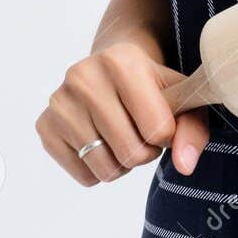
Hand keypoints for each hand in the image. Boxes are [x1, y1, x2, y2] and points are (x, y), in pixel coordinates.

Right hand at [35, 40, 209, 186]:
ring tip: (123, 137)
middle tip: (142, 133)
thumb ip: (192, 129)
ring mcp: (59, 102)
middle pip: (130, 152)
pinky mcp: (45, 126)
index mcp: (121, 61)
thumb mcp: (181, 97)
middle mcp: (83, 77)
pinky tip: (101, 143)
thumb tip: (185, 165)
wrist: (111, 68)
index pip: (158, 130)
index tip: (162, 121)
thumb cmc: (151, 86)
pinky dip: (99, 170)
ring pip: (106, 169)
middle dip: (145, 152)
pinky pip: (84, 176)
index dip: (167, 136)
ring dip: (123, 163)